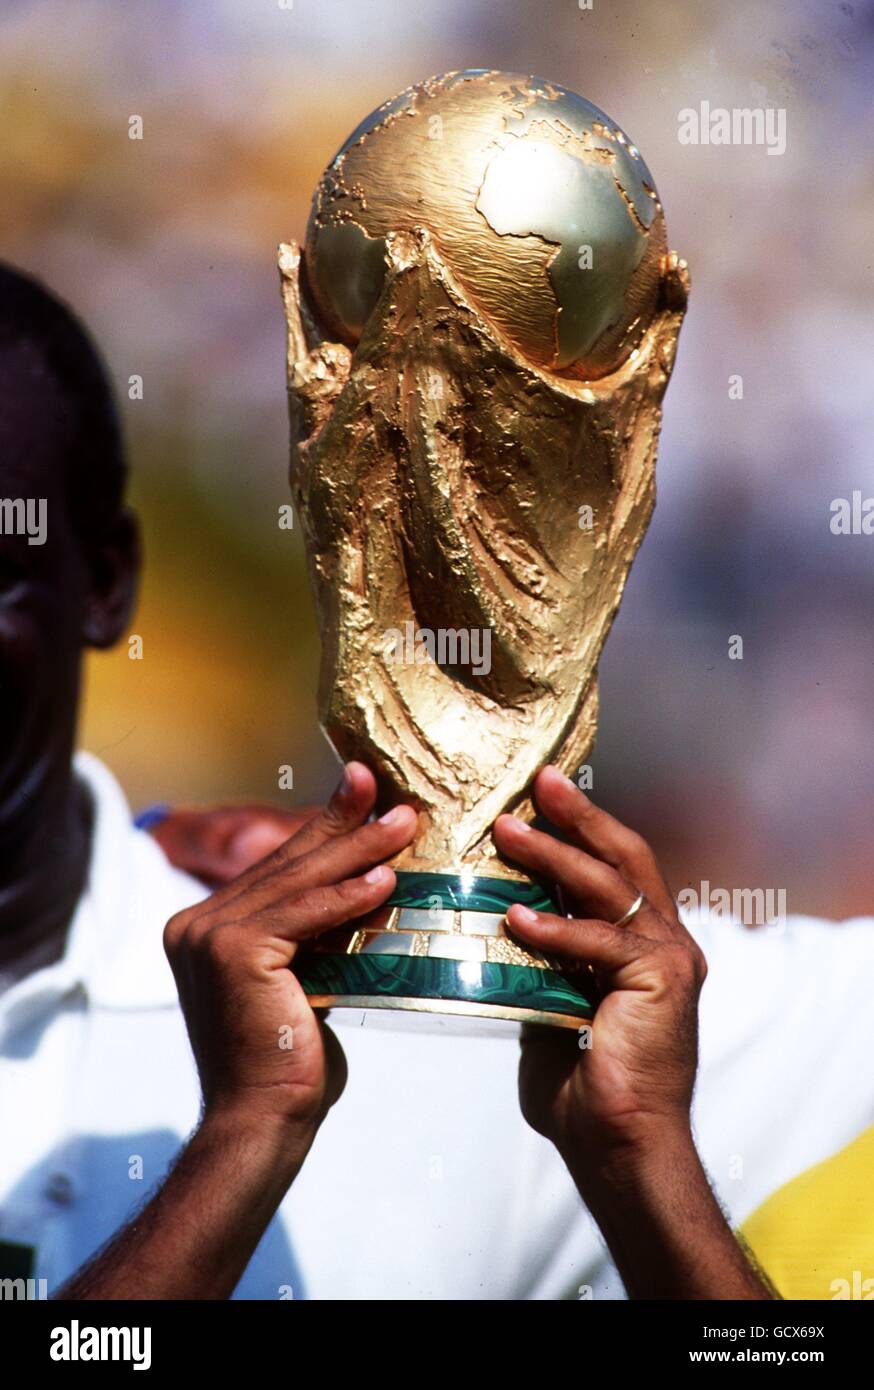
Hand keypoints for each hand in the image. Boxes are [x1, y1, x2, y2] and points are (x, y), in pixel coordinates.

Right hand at [163, 763, 416, 1151]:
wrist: (263, 1120)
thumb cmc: (291, 1061)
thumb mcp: (302, 979)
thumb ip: (312, 934)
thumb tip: (367, 886)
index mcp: (203, 926)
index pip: (278, 867)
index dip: (323, 826)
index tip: (363, 790)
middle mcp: (195, 923)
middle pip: (288, 864)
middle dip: (342, 822)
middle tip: (383, 785)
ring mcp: (207, 934)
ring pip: (299, 882)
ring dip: (357, 849)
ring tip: (403, 824)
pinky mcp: (231, 951)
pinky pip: (303, 914)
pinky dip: (347, 896)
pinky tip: (385, 879)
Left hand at [493, 766, 706, 1171]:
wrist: (618, 1144)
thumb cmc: (583, 1087)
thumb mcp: (551, 1005)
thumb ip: (540, 962)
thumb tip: (494, 922)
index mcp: (645, 944)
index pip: (614, 866)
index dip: (580, 825)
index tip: (539, 793)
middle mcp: (667, 941)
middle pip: (623, 857)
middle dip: (578, 815)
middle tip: (537, 781)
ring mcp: (671, 957)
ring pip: (610, 886)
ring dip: (555, 855)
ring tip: (507, 831)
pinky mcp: (663, 980)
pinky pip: (601, 942)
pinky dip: (557, 928)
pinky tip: (516, 917)